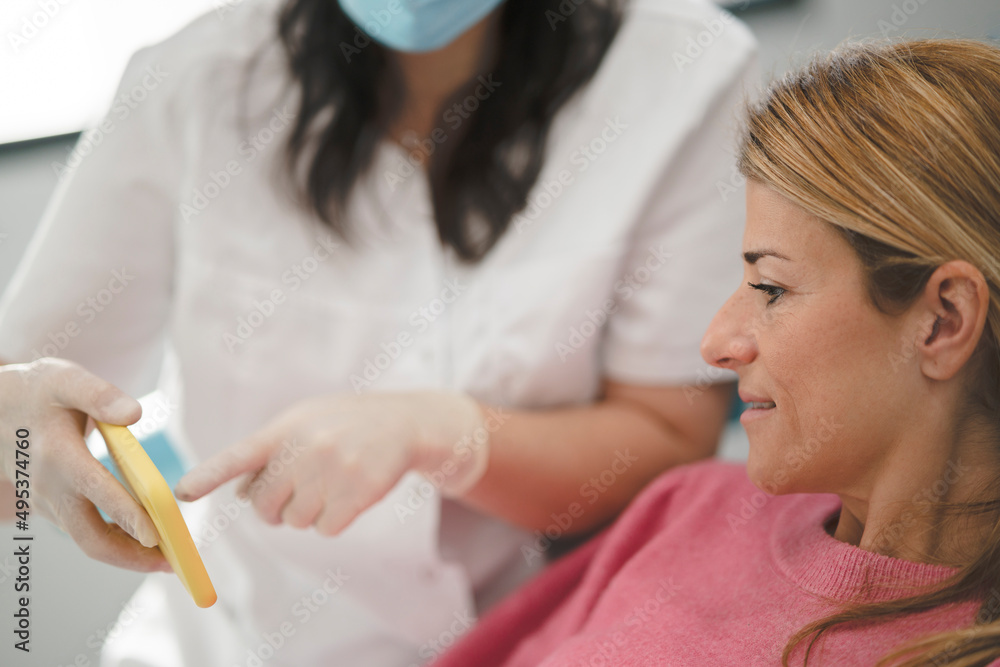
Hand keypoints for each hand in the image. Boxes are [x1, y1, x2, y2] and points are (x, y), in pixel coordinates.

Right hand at [0, 358, 168, 571]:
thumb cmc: (36, 391)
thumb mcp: (65, 380)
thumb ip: (99, 395)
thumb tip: (134, 413)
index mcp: (58, 454)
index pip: (96, 491)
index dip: (127, 515)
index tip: (156, 535)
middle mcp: (51, 487)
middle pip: (90, 537)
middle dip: (132, 556)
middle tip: (173, 563)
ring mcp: (49, 503)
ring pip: (88, 541)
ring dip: (127, 555)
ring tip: (168, 559)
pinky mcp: (52, 508)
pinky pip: (84, 532)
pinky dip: (115, 542)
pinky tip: (145, 543)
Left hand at [173, 391, 489, 535]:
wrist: (402, 423)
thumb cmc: (341, 424)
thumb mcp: (303, 423)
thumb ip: (268, 454)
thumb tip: (240, 496)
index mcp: (286, 428)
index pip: (239, 455)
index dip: (208, 475)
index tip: (181, 493)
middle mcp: (307, 448)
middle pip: (264, 506)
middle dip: (273, 508)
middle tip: (295, 493)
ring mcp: (333, 471)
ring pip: (295, 521)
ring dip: (306, 514)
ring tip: (327, 486)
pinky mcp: (358, 493)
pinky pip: (325, 530)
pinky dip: (332, 521)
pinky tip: (347, 496)